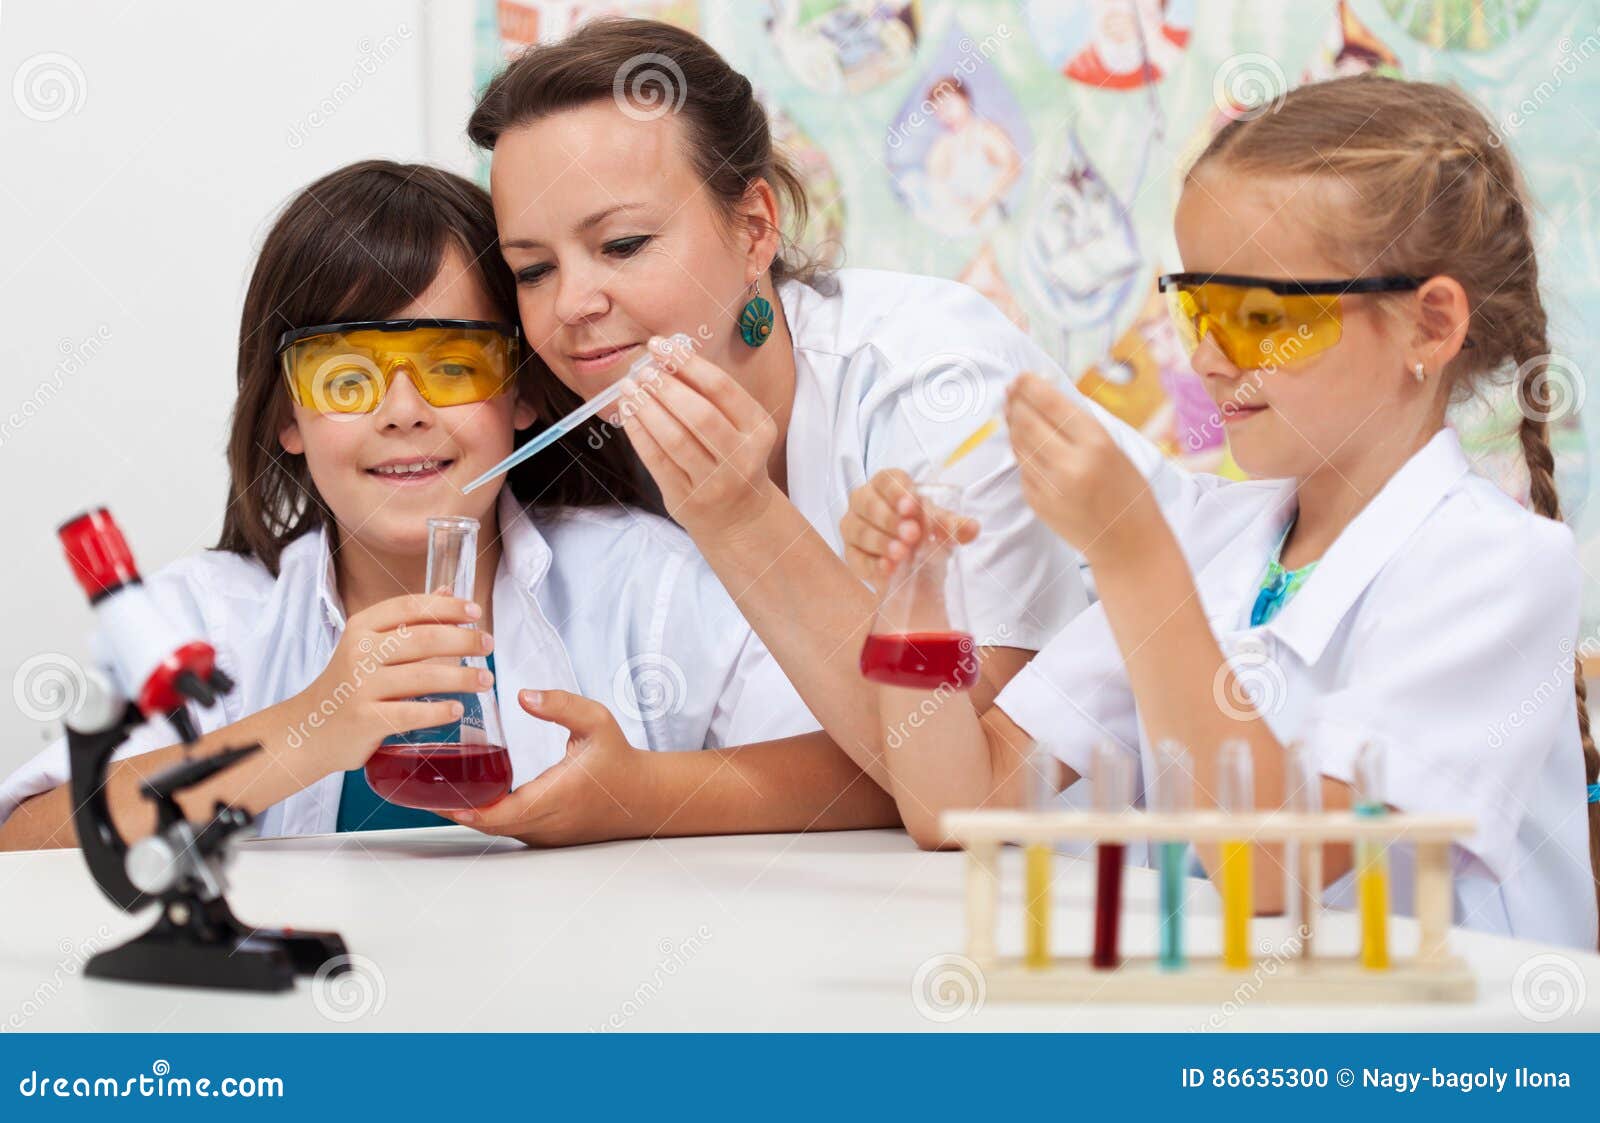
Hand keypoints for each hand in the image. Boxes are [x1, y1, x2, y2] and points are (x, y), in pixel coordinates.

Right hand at [285, 594, 491, 774]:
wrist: (309, 730)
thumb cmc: (349, 685)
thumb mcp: (370, 645)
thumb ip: (408, 619)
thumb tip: (447, 590)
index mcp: (362, 628)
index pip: (410, 606)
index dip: (448, 607)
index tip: (476, 612)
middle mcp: (359, 653)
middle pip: (423, 639)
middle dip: (463, 640)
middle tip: (488, 645)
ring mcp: (360, 687)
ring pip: (422, 677)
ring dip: (461, 678)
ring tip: (486, 680)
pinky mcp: (364, 719)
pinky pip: (409, 713)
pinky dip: (437, 711)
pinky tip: (456, 709)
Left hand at [440, 689, 652, 846]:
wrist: (643, 796)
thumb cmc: (618, 759)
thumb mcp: (596, 721)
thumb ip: (561, 705)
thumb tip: (524, 695)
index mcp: (557, 796)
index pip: (504, 813)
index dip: (470, 809)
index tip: (443, 797)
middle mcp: (547, 822)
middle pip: (489, 824)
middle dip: (454, 810)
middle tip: (421, 788)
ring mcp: (545, 834)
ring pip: (496, 829)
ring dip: (468, 814)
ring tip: (435, 789)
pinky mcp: (544, 836)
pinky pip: (507, 829)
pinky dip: (485, 816)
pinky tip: (467, 797)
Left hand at [619, 334, 781, 539]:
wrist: (739, 516)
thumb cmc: (732, 458)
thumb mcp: (739, 427)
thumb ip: (711, 396)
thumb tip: (667, 356)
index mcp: (758, 430)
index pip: (721, 388)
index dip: (687, 363)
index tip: (660, 345)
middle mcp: (740, 457)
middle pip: (698, 413)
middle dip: (665, 386)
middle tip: (642, 369)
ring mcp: (713, 481)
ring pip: (674, 438)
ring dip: (646, 408)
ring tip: (629, 388)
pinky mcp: (686, 498)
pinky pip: (656, 460)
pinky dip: (638, 433)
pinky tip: (629, 414)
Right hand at [840, 468, 978, 590]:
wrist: (914, 564)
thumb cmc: (924, 532)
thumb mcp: (941, 527)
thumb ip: (954, 525)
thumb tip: (971, 528)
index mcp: (887, 485)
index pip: (887, 480)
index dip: (897, 492)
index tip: (912, 506)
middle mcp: (864, 500)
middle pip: (868, 503)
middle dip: (890, 519)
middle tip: (912, 534)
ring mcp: (853, 526)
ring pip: (859, 529)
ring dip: (881, 541)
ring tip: (901, 554)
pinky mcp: (850, 553)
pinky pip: (855, 557)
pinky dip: (872, 564)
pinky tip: (888, 569)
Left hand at [1004, 372, 1157, 564]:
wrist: (1128, 544)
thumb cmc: (1128, 492)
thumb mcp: (1114, 450)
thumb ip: (1080, 427)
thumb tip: (1044, 398)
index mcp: (1096, 444)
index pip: (1052, 405)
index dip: (1031, 386)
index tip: (1021, 376)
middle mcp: (1070, 464)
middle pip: (1027, 422)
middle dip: (1015, 402)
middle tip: (1010, 390)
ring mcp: (1050, 486)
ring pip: (1018, 445)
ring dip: (1012, 424)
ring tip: (1012, 409)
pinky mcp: (1037, 503)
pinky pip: (1022, 469)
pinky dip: (1020, 451)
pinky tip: (1022, 441)